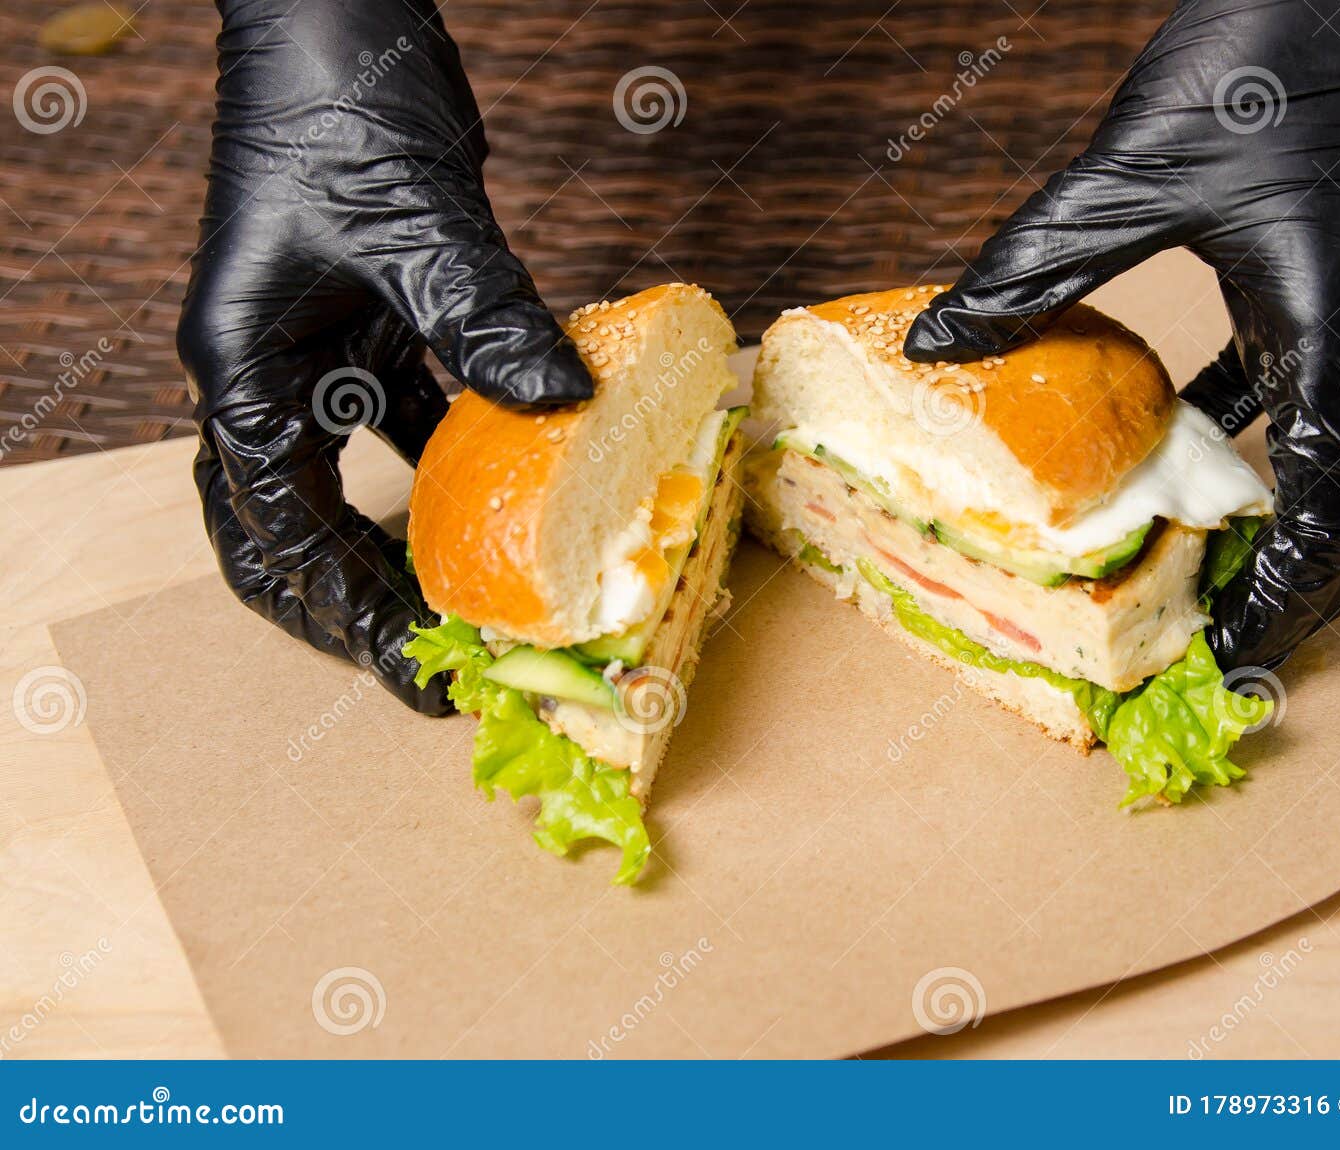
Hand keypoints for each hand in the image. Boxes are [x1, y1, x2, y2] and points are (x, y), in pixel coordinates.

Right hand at [177, 0, 590, 712]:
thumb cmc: (340, 103)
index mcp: (243, 368)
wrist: (337, 16)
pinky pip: (414, 413)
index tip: (410, 675)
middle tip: (429, 663)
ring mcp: (320, 348)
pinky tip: (515, 492)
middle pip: (294, 527)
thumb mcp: (415, 224)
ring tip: (475, 603)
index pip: (278, 529)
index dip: (341, 613)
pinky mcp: (375, 320)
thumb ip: (483, 320)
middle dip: (353, 600)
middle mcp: (270, 371)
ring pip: (355, 479)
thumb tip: (568, 408)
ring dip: (411, 540)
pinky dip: (458, 457)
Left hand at [905, 0, 1339, 672]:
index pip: (1333, 510)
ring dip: (1303, 531)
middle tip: (1244, 650)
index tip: (1234, 663)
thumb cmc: (1250, 69)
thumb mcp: (1121, 184)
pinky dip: (1256, 438)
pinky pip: (1305, 389)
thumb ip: (1030, 271)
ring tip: (1233, 582)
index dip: (1286, 601)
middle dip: (1314, 593)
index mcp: (1335, 333)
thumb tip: (938, 345)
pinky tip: (1189, 452)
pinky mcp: (1332, 290)